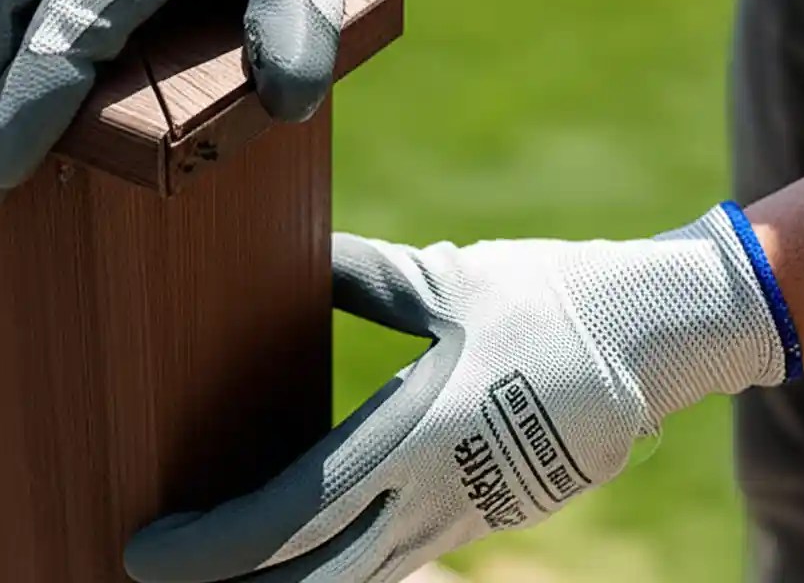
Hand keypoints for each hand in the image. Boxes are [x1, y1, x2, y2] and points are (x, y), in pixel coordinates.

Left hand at [124, 202, 799, 581]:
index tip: (149, 551)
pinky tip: (299, 565)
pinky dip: (335, 573)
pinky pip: (394, 566)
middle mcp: (433, 493)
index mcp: (416, 433)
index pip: (292, 513)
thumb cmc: (546, 297)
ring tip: (219, 578)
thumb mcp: (444, 279)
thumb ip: (355, 272)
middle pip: (313, 579)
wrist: (654, 337)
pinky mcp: (483, 517)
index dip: (213, 545)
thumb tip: (286, 252)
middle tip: (158, 575)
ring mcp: (463, 516)